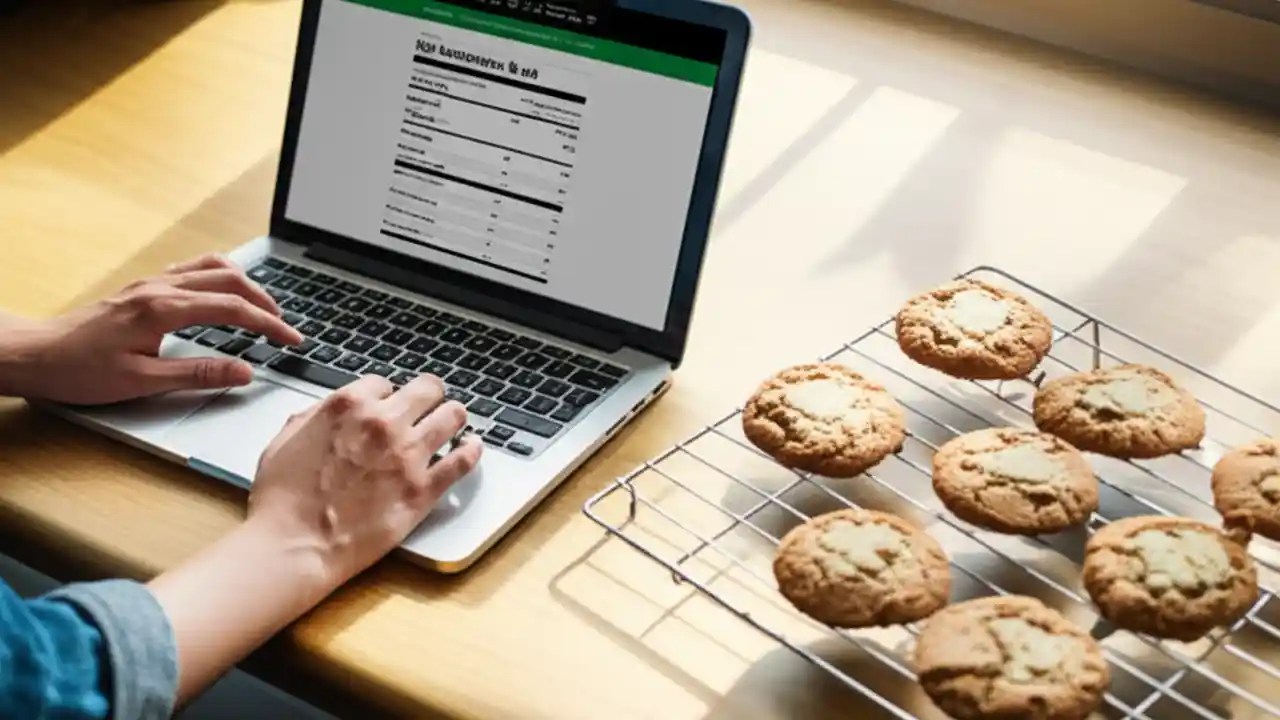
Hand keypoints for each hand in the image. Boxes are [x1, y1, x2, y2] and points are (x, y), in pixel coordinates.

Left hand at [0, 254, 301, 404]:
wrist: (35, 354)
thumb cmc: (80, 370)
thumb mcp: (142, 382)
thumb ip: (198, 375)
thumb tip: (243, 372)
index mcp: (162, 309)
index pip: (232, 309)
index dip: (269, 324)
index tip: (292, 339)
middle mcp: (159, 288)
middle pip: (230, 280)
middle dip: (265, 300)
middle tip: (285, 326)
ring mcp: (150, 284)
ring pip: (212, 267)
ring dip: (245, 283)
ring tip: (262, 306)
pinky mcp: (143, 288)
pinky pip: (192, 269)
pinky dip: (219, 278)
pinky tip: (223, 294)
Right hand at [246, 374, 481, 585]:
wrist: (295, 545)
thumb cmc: (283, 501)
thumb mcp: (284, 442)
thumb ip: (312, 419)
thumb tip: (326, 413)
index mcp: (348, 406)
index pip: (383, 382)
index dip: (386, 395)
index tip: (389, 404)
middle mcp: (383, 423)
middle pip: (427, 388)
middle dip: (429, 394)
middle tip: (430, 403)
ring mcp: (408, 455)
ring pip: (453, 415)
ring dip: (454, 416)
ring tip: (455, 421)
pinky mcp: (424, 489)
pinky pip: (463, 460)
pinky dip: (472, 450)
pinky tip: (473, 447)